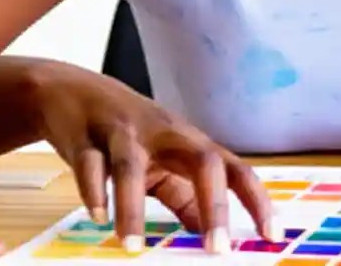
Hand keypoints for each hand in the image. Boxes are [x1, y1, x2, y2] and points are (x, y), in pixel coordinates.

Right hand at [32, 62, 276, 252]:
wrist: (68, 90)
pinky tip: (98, 216)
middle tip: (217, 249)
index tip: (272, 235)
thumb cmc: (125, 130)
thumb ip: (182, 195)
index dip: (256, 201)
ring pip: (132, 165)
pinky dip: (93, 190)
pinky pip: (89, 164)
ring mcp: (122, 131)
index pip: (234, 169)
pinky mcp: (83, 136)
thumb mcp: (160, 159)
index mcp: (187, 142)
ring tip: (132, 245)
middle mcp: (162, 133)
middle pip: (200, 160)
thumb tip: (204, 232)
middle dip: (214, 204)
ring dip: (132, 207)